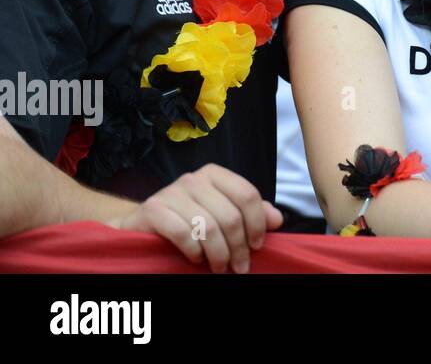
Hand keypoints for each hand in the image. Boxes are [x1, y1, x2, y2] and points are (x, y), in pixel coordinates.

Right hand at [109, 164, 281, 272]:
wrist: (141, 225)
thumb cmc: (186, 219)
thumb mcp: (221, 212)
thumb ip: (250, 213)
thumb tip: (277, 219)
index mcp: (215, 175)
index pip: (247, 194)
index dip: (257, 223)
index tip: (257, 246)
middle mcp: (194, 179)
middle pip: (230, 215)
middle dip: (238, 247)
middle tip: (240, 267)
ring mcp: (172, 192)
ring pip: (208, 227)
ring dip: (218, 254)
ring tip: (220, 268)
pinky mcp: (153, 209)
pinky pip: (183, 233)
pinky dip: (194, 251)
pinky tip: (196, 260)